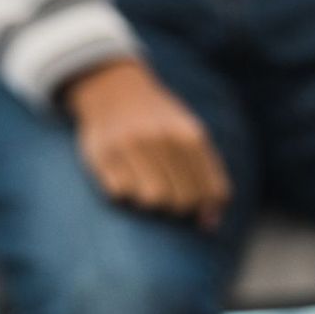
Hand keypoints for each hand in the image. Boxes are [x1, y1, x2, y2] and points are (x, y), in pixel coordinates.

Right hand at [63, 58, 230, 229]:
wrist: (114, 88)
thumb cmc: (158, 122)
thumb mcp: (190, 137)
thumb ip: (207, 177)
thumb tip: (210, 225)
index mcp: (190, 136)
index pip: (211, 192)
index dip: (205, 205)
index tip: (195, 202)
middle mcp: (163, 140)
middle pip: (182, 201)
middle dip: (177, 205)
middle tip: (167, 191)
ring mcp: (132, 147)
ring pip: (152, 201)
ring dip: (149, 200)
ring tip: (143, 183)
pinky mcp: (103, 156)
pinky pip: (121, 194)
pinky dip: (123, 191)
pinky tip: (122, 174)